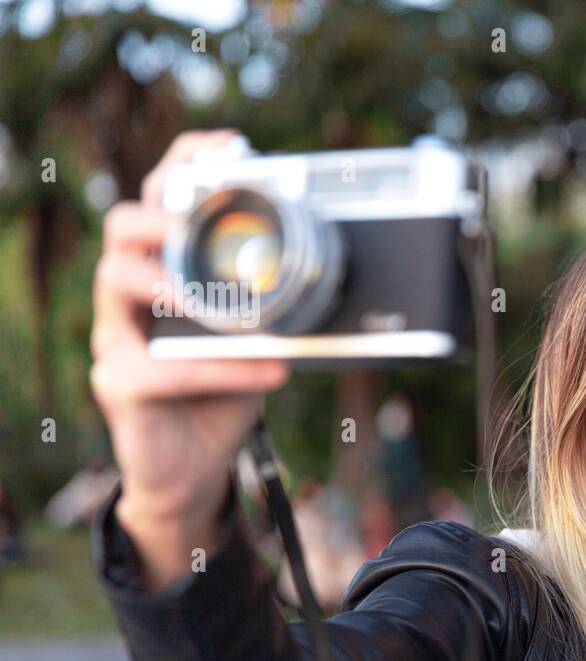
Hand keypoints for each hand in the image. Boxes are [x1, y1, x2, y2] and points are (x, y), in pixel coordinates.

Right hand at [90, 128, 288, 523]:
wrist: (197, 467)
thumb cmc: (227, 391)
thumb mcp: (264, 340)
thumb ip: (286, 307)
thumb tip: (350, 278)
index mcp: (168, 268)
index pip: (165, 197)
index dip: (190, 162)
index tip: (234, 146)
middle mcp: (131, 292)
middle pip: (123, 225)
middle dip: (163, 212)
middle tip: (204, 221)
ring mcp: (115, 335)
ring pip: (117, 280)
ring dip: (171, 281)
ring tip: (218, 298)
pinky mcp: (120, 385)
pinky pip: (159, 368)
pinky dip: (223, 367)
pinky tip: (272, 371)